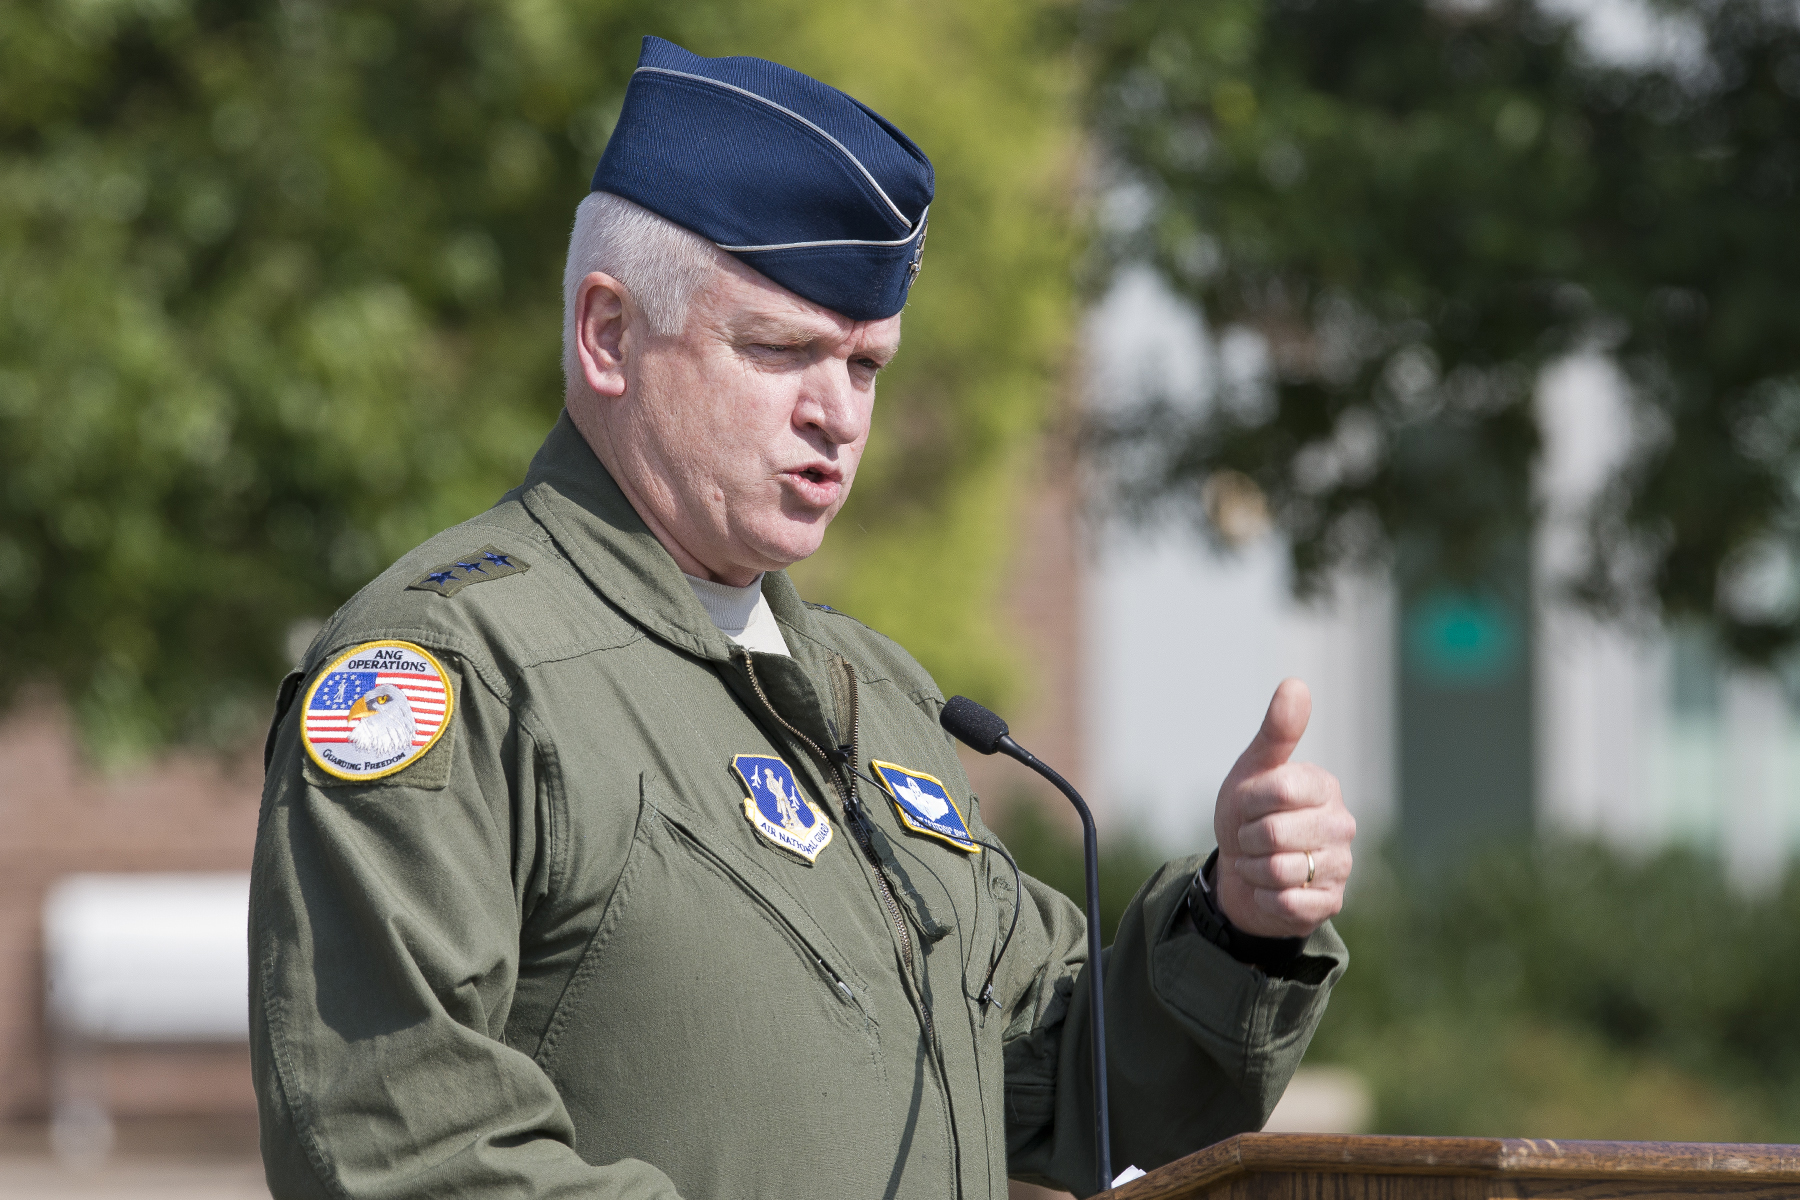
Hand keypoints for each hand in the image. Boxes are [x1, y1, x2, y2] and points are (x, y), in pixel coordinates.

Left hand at [1212, 678, 1354, 938]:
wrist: (1243, 871)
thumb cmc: (1249, 814)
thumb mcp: (1253, 769)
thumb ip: (1276, 731)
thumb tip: (1296, 683)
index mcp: (1324, 785)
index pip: (1278, 789)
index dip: (1247, 801)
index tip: (1246, 805)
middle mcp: (1341, 824)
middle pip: (1275, 834)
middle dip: (1247, 839)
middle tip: (1250, 838)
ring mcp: (1341, 865)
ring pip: (1277, 871)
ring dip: (1252, 870)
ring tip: (1259, 862)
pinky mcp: (1331, 902)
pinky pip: (1286, 903)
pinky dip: (1264, 898)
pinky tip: (1269, 890)